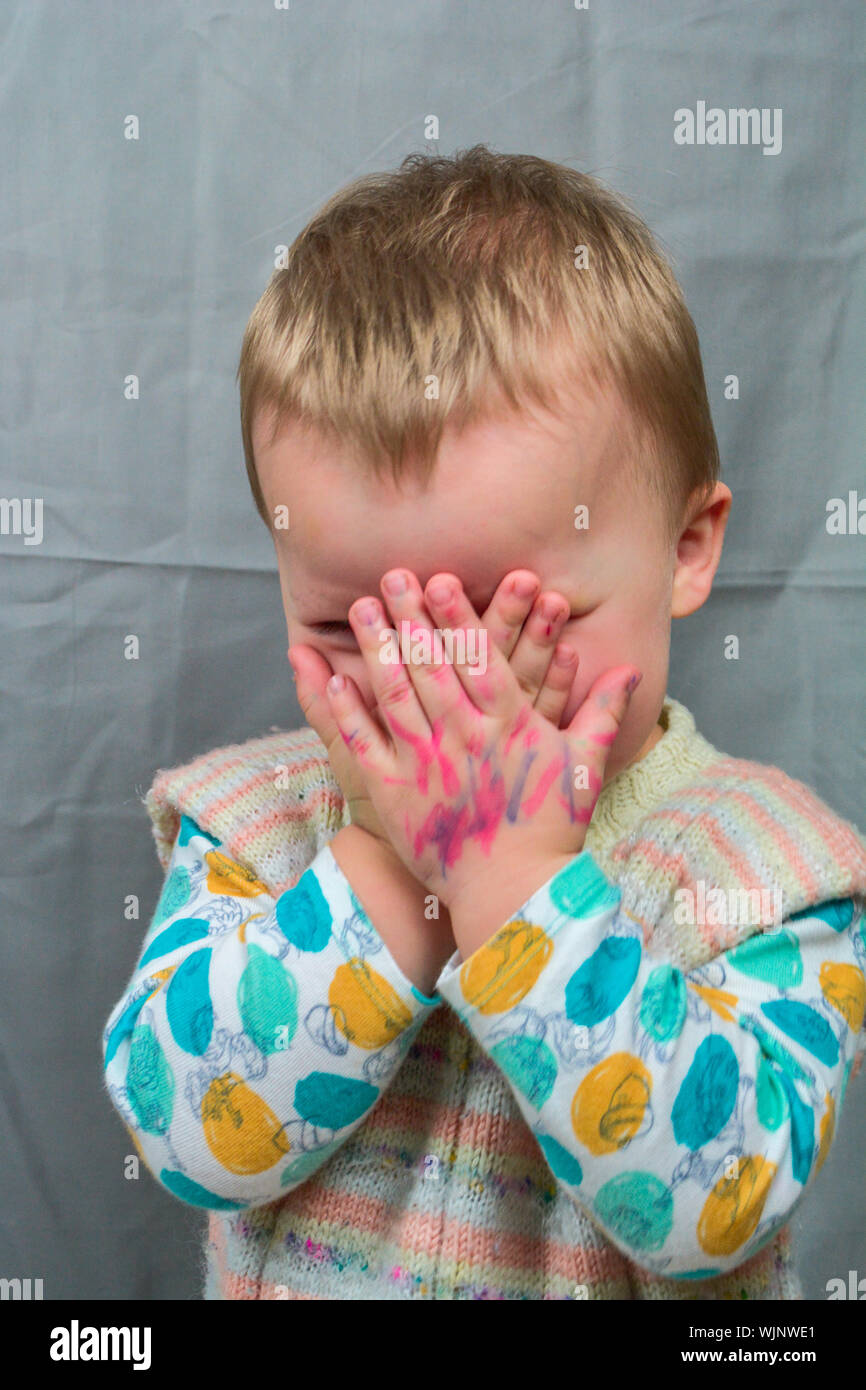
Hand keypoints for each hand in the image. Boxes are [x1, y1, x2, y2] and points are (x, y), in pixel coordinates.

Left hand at [322, 568, 640, 934]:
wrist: (512, 892)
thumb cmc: (550, 830)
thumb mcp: (584, 766)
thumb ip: (602, 712)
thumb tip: (631, 670)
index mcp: (508, 724)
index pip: (478, 656)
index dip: (456, 614)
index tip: (439, 579)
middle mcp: (464, 735)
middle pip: (432, 662)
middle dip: (410, 615)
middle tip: (392, 576)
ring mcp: (426, 762)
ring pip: (397, 691)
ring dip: (377, 646)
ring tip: (363, 609)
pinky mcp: (394, 792)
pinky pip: (365, 742)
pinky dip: (348, 708)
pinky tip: (337, 676)